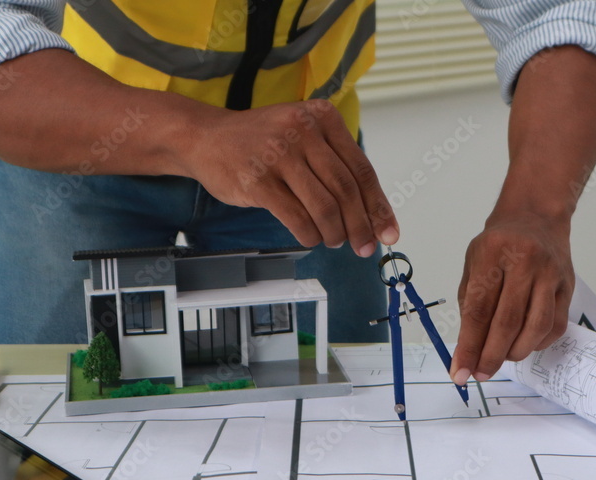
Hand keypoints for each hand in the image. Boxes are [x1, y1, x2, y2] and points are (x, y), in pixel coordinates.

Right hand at [182, 100, 398, 256]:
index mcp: (322, 117)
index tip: (389, 231)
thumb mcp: (302, 134)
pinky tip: (311, 238)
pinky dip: (310, 235)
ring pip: (324, 207)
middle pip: (346, 190)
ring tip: (333, 240)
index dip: (378, 206)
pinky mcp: (258, 181)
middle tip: (365, 246)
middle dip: (361, 226)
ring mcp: (279, 155)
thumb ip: (334, 163)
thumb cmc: (261, 141)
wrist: (206, 137)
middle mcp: (303, 131)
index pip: (361, 169)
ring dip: (334, 233)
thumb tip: (371, 212)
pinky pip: (297, 218)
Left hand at [450, 214, 573, 382]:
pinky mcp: (568, 285)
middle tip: (480, 374)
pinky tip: (523, 344)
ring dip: (515, 352)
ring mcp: (550, 273)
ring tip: (501, 358)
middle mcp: (524, 262)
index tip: (460, 371)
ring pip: (535, 327)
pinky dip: (536, 343)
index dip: (469, 346)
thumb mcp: (473, 264)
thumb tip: (465, 353)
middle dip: (491, 356)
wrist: (536, 217)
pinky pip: (554, 326)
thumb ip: (469, 307)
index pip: (479, 310)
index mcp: (492, 254)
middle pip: (507, 322)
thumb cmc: (499, 244)